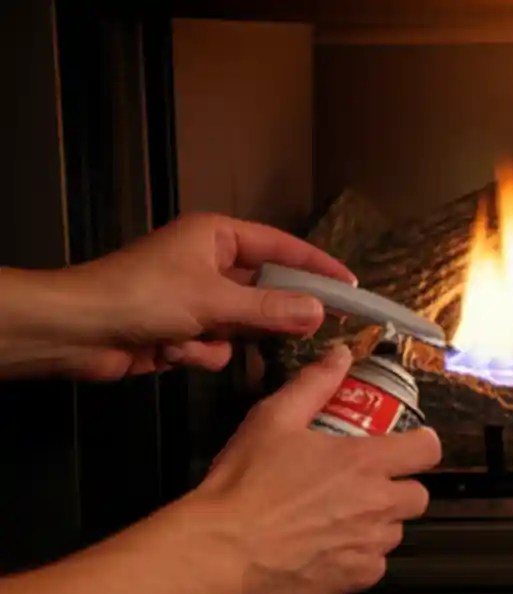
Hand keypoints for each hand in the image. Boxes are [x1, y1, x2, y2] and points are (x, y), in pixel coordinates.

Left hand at [17, 212, 354, 379]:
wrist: (77, 331)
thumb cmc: (141, 297)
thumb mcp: (215, 301)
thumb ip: (272, 310)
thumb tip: (319, 311)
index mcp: (218, 237)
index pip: (283, 248)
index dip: (318, 267)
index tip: (352, 287)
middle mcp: (210, 264)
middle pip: (267, 291)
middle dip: (271, 315)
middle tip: (310, 329)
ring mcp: (196, 299)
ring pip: (244, 325)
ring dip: (222, 339)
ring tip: (196, 337)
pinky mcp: (183, 332)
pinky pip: (217, 347)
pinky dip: (199, 354)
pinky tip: (172, 352)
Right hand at [175, 344, 441, 593]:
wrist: (219, 551)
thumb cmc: (243, 485)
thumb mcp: (274, 419)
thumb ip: (314, 385)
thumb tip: (341, 356)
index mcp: (365, 461)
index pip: (428, 450)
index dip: (420, 445)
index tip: (407, 446)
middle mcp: (378, 504)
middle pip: (418, 496)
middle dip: (398, 488)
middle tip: (365, 485)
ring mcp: (369, 545)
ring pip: (395, 532)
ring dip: (378, 523)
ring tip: (339, 518)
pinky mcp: (355, 579)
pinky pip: (374, 566)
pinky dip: (359, 558)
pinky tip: (328, 549)